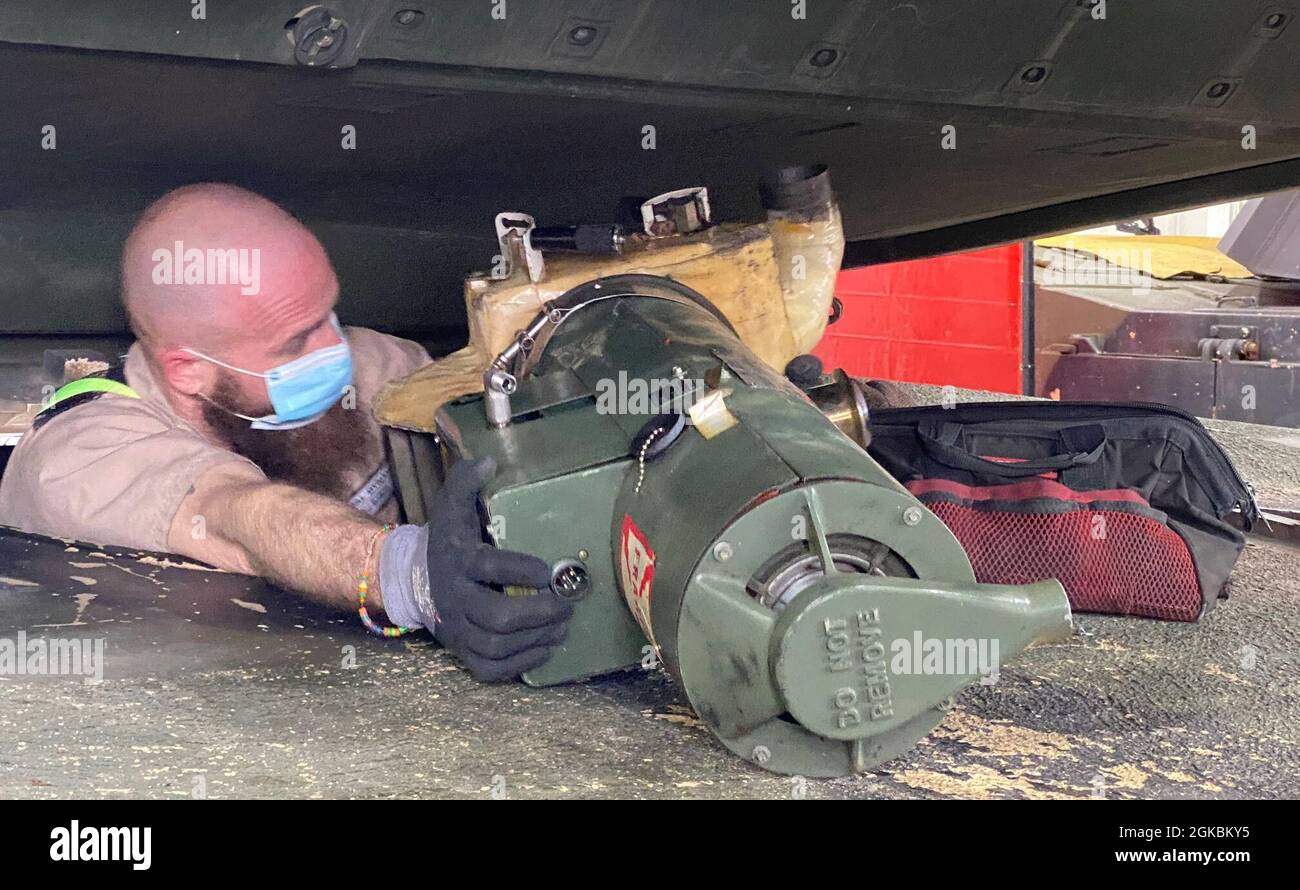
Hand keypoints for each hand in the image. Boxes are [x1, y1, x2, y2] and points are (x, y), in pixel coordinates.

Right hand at [380, 457, 573, 680]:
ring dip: (537, 638)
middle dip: (539, 613)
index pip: (487, 568)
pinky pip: (490, 669)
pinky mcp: (462, 653)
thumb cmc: (449, 538)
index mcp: (457, 560)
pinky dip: (521, 664)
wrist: (416, 579)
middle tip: (567, 604)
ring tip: (564, 625)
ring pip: (497, 645)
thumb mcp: (452, 504)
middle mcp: (455, 598)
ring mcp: (457, 630)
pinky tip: (545, 648)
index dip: (520, 570)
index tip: (549, 570)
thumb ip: (466, 480)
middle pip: (497, 616)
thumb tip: (489, 462)